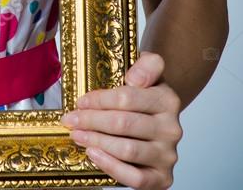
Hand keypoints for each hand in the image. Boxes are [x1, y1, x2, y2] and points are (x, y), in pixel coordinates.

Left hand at [60, 51, 182, 187]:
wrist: (158, 120)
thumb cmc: (145, 94)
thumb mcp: (146, 70)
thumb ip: (147, 65)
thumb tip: (135, 79)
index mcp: (168, 100)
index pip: (128, 98)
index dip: (99, 100)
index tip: (80, 102)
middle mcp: (171, 129)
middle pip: (123, 124)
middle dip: (91, 121)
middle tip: (70, 119)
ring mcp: (168, 155)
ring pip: (128, 150)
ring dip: (96, 141)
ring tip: (77, 135)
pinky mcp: (163, 178)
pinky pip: (136, 178)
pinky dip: (111, 166)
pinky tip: (93, 154)